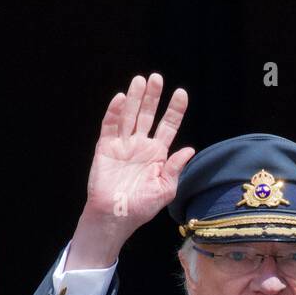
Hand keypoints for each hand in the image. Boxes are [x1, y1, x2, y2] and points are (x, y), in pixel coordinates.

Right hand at [68, 72, 194, 268]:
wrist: (116, 216)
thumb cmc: (141, 207)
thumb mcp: (165, 189)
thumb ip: (175, 168)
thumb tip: (190, 149)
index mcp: (157, 154)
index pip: (168, 126)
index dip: (174, 110)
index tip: (181, 93)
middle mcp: (141, 146)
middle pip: (147, 115)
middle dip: (152, 97)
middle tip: (157, 78)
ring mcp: (123, 145)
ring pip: (129, 116)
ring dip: (134, 98)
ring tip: (140, 80)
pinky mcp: (106, 148)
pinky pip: (110, 127)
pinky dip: (114, 112)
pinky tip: (120, 98)